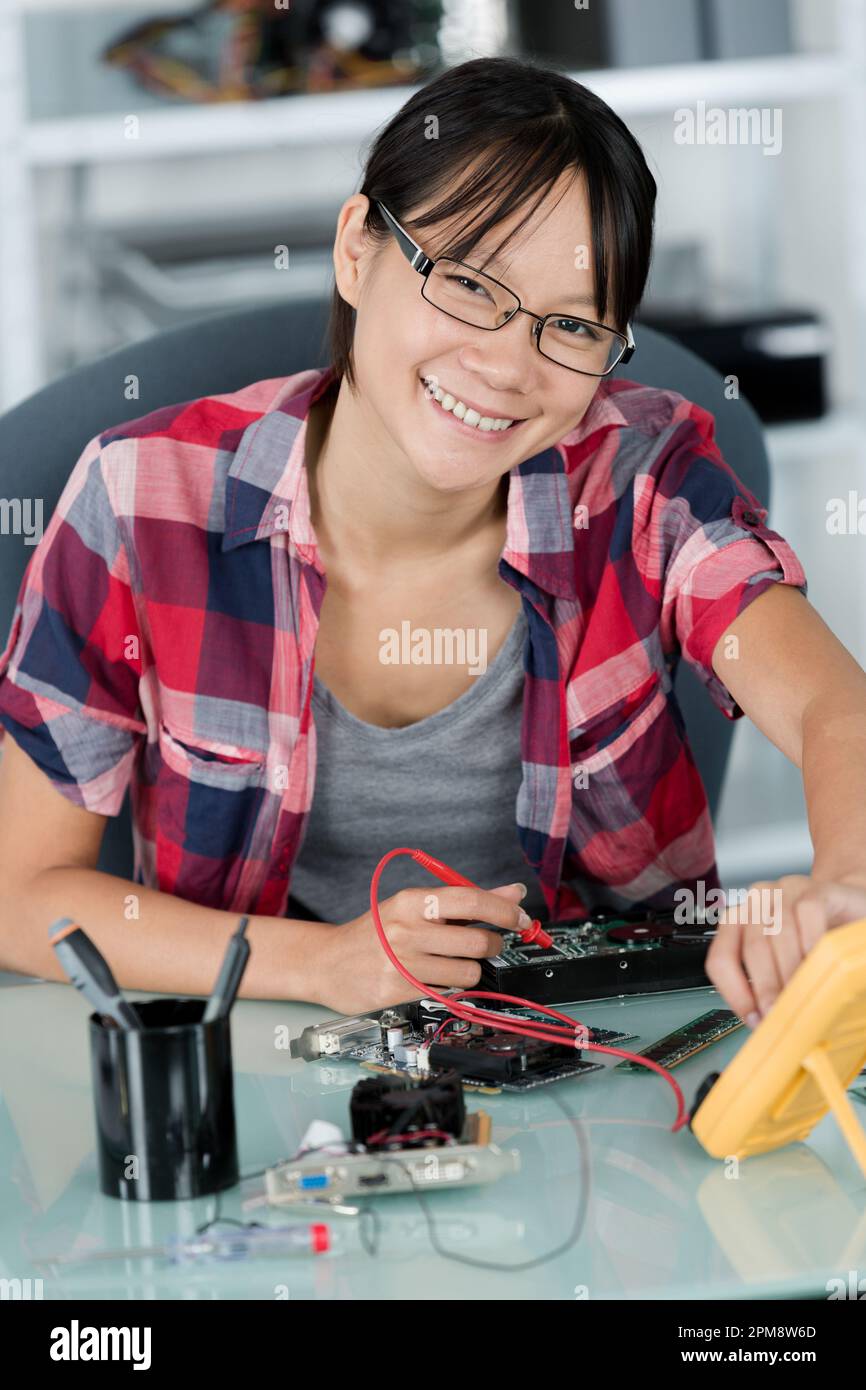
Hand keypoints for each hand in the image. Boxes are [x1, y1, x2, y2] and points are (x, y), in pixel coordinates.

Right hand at [313, 881, 530, 1013]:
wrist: (328, 962)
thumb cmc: (376, 932)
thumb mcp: (416, 907)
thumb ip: (465, 900)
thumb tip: (514, 892)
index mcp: (413, 900)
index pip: (471, 899)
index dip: (504, 911)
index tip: (521, 920)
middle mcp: (407, 928)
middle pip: (476, 939)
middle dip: (491, 945)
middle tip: (484, 945)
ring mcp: (403, 962)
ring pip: (468, 972)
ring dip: (471, 971)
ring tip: (454, 964)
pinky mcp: (399, 991)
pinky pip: (448, 992)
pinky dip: (450, 987)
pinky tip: (434, 978)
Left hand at [705, 873, 865, 1025]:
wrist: (853, 909)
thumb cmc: (817, 939)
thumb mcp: (786, 962)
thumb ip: (771, 985)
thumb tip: (765, 1025)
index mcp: (739, 922)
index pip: (720, 958)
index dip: (735, 993)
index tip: (754, 1019)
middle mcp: (757, 903)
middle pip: (752, 950)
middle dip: (767, 989)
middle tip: (781, 1016)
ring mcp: (785, 891)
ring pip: (779, 934)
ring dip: (792, 972)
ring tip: (804, 998)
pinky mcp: (815, 888)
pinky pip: (809, 915)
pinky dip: (813, 944)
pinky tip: (822, 965)